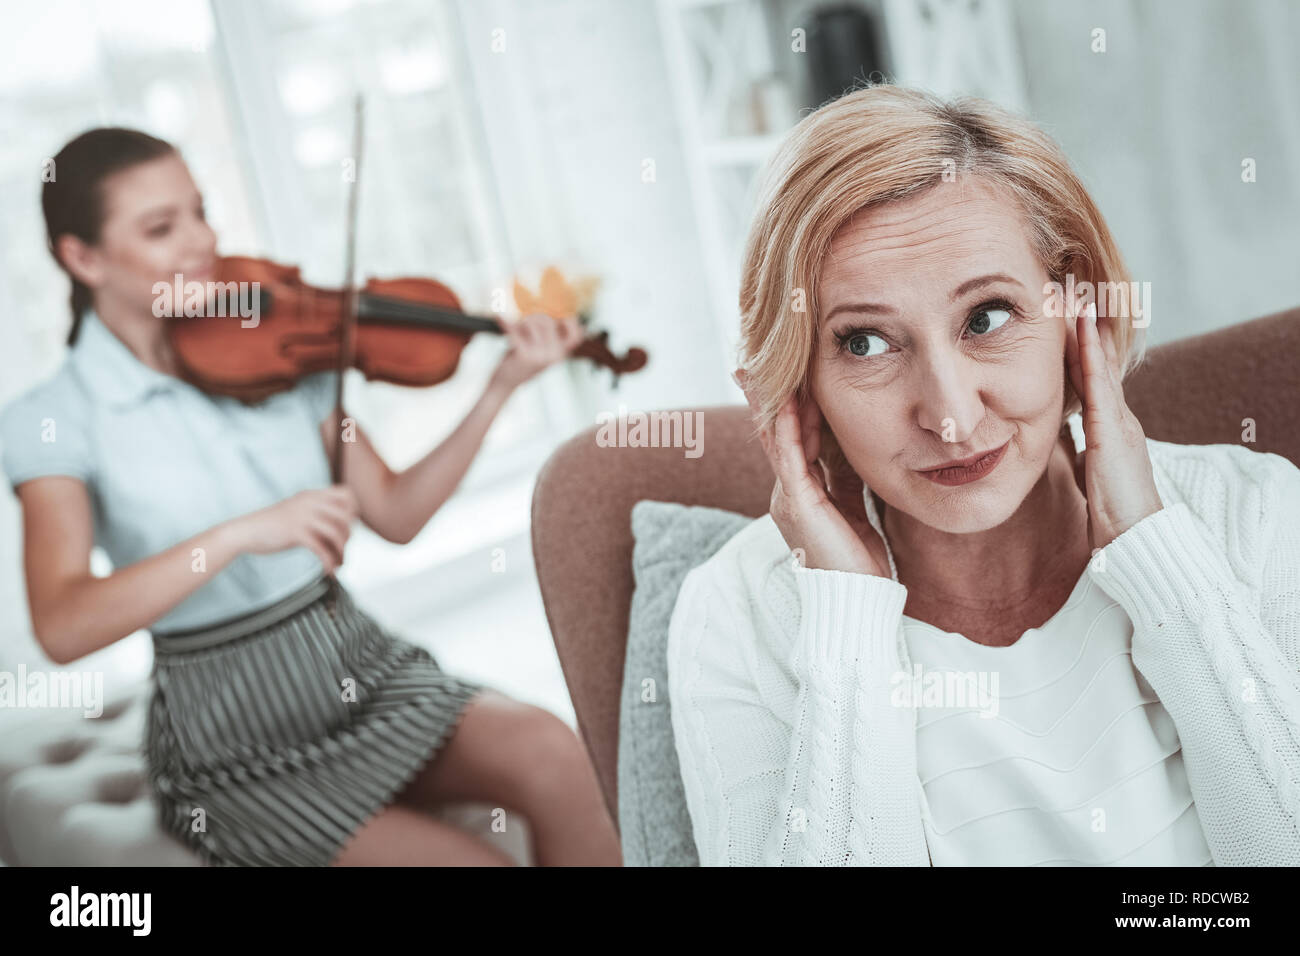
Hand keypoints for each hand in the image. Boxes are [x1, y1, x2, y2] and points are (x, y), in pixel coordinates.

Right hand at [230, 485, 357, 574]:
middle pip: (346, 517)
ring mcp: (303, 517)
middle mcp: (310, 503)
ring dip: (342, 553)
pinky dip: (329, 563)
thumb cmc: (272, 525)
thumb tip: (341, 527)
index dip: (353, 511)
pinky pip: (322, 550)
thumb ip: (316, 512)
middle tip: (342, 549)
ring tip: (339, 564)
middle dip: (349, 536)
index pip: (347, 494)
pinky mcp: (296, 534)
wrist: (245, 531)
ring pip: (337, 534)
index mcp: (311, 495)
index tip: (348, 527)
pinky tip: (329, 572)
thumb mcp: (296, 510)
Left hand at [490, 312, 582, 390]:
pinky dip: (506, 324)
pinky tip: (499, 318)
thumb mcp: (542, 352)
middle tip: (524, 320)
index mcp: (560, 354)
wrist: (507, 382)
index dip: (572, 323)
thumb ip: (550, 337)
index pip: (575, 336)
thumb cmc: (523, 361)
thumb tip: (552, 312)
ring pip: (533, 323)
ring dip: (521, 321)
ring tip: (515, 327)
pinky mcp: (524, 355)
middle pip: (549, 322)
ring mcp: (539, 356)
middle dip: (535, 316)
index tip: (559, 316)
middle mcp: (553, 356)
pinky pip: (516, 331)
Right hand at [736, 369, 889, 576]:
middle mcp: (787, 493)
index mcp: (800, 495)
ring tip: (761, 370)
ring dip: (772, 403)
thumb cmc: (858, 562)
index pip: (792, 443)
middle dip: (765, 399)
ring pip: (778, 440)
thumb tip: (848, 446)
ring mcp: (788, 497)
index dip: (788, 410)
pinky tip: (791, 401)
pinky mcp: (797, 503)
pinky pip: (791, 457)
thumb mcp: (853, 508)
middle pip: (775, 436)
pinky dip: (791, 427)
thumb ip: (844, 477)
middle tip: (750, 364)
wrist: (856, 600)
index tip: (781, 378)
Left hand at [1063, 299, 1163, 550]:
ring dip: (1088, 330)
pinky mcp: (1113, 431)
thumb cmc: (1112, 512)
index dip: (1082, 348)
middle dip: (1087, 329)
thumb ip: (1076, 450)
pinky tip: (1083, 329)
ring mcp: (1119, 421)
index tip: (1068, 319)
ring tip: (1076, 296)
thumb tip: (1056, 438)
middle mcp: (1119, 417)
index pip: (1093, 379)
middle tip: (1072, 293)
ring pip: (1101, 365)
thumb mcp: (1088, 472)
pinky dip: (1091, 354)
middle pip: (1101, 363)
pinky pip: (1099, 385)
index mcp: (1111, 427)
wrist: (1136, 537)